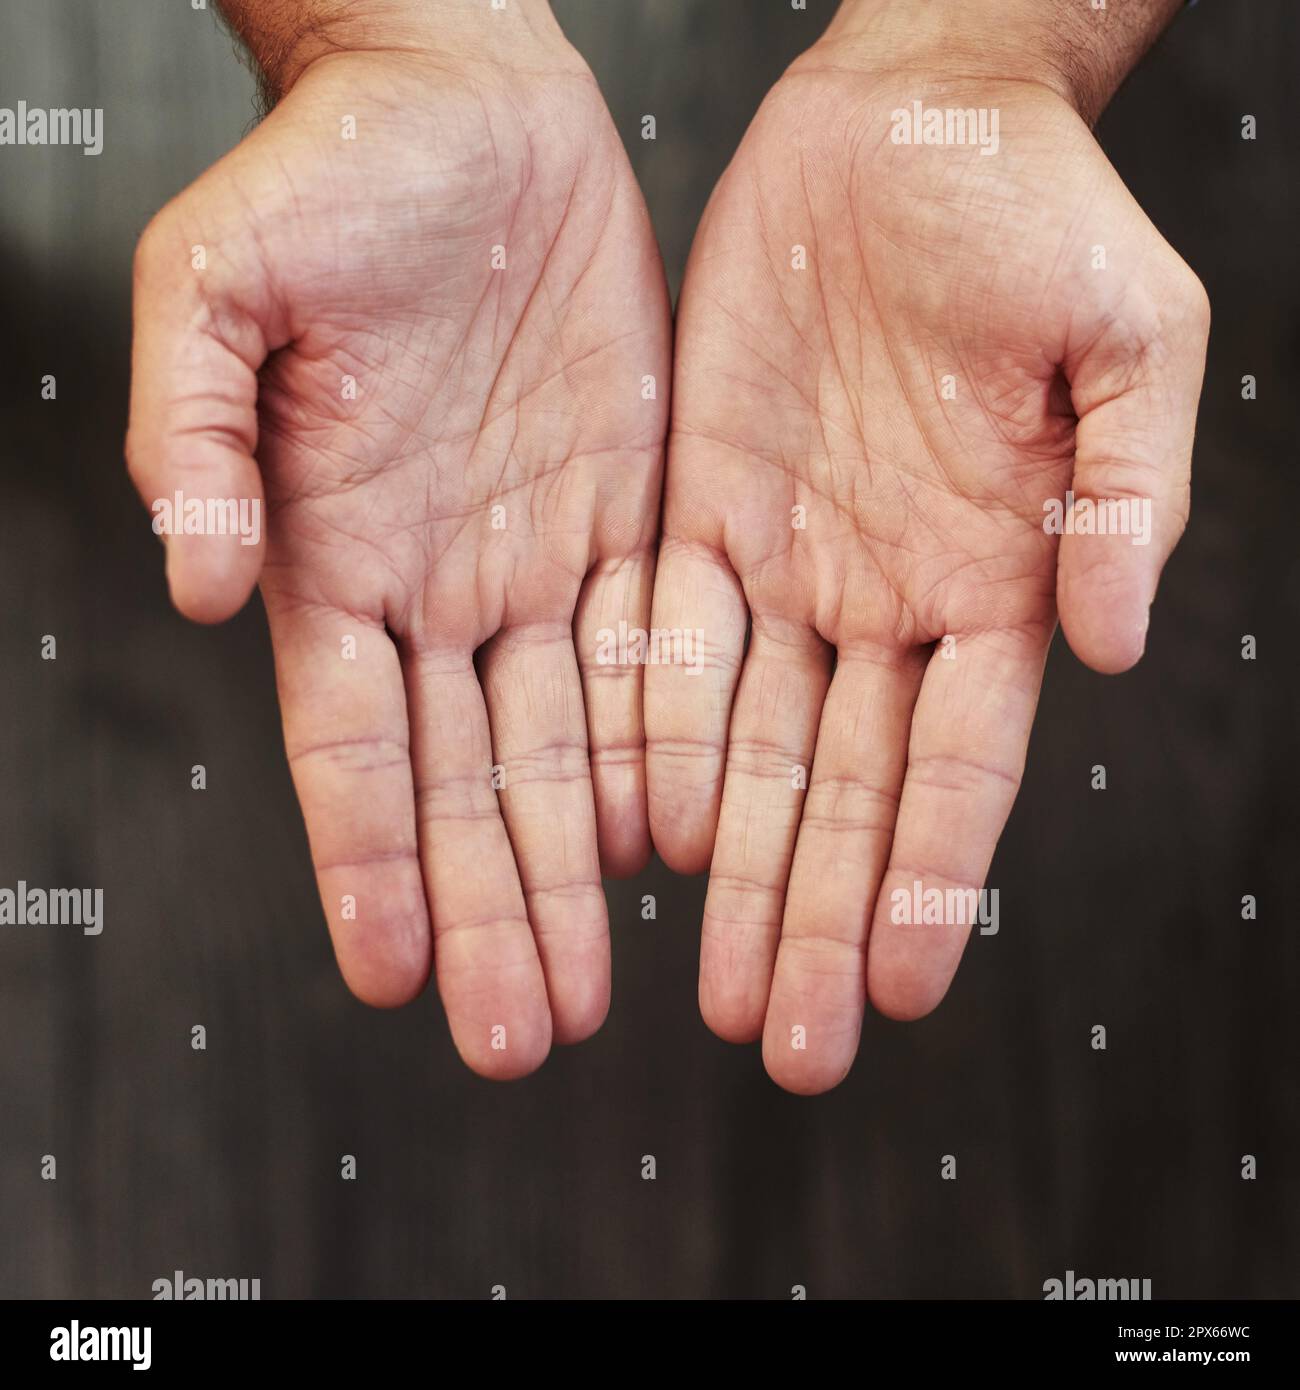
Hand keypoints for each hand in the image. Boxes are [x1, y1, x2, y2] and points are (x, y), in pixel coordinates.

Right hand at [127, 4, 670, 1076]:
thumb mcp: (216, 284)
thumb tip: (198, 584)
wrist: (466, 107)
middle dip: (486, 911)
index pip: (351, 744)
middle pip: (466, 782)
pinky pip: (651, 657)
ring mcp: (536, 561)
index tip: (392, 975)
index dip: (369, 861)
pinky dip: (659, 754)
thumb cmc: (329, 178)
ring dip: (572, 870)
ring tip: (589, 988)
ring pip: (561, 749)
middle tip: (512, 1036)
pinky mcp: (625, 517)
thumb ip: (195, 435)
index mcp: (334, 550)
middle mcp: (439, 585)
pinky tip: (669, 846)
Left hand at [647, 0, 1207, 1091]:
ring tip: (709, 986)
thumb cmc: (1036, 213)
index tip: (896, 990)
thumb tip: (1111, 640)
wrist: (907, 124)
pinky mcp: (702, 513)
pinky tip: (637, 837)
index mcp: (995, 575)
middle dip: (815, 919)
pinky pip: (667, 648)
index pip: (959, 764)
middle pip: (844, 792)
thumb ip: (1128, 491)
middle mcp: (887, 597)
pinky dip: (651, 742)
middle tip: (785, 1042)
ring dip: (731, 871)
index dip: (926, 880)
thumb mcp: (1127, 335)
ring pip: (750, 749)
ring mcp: (790, 564)